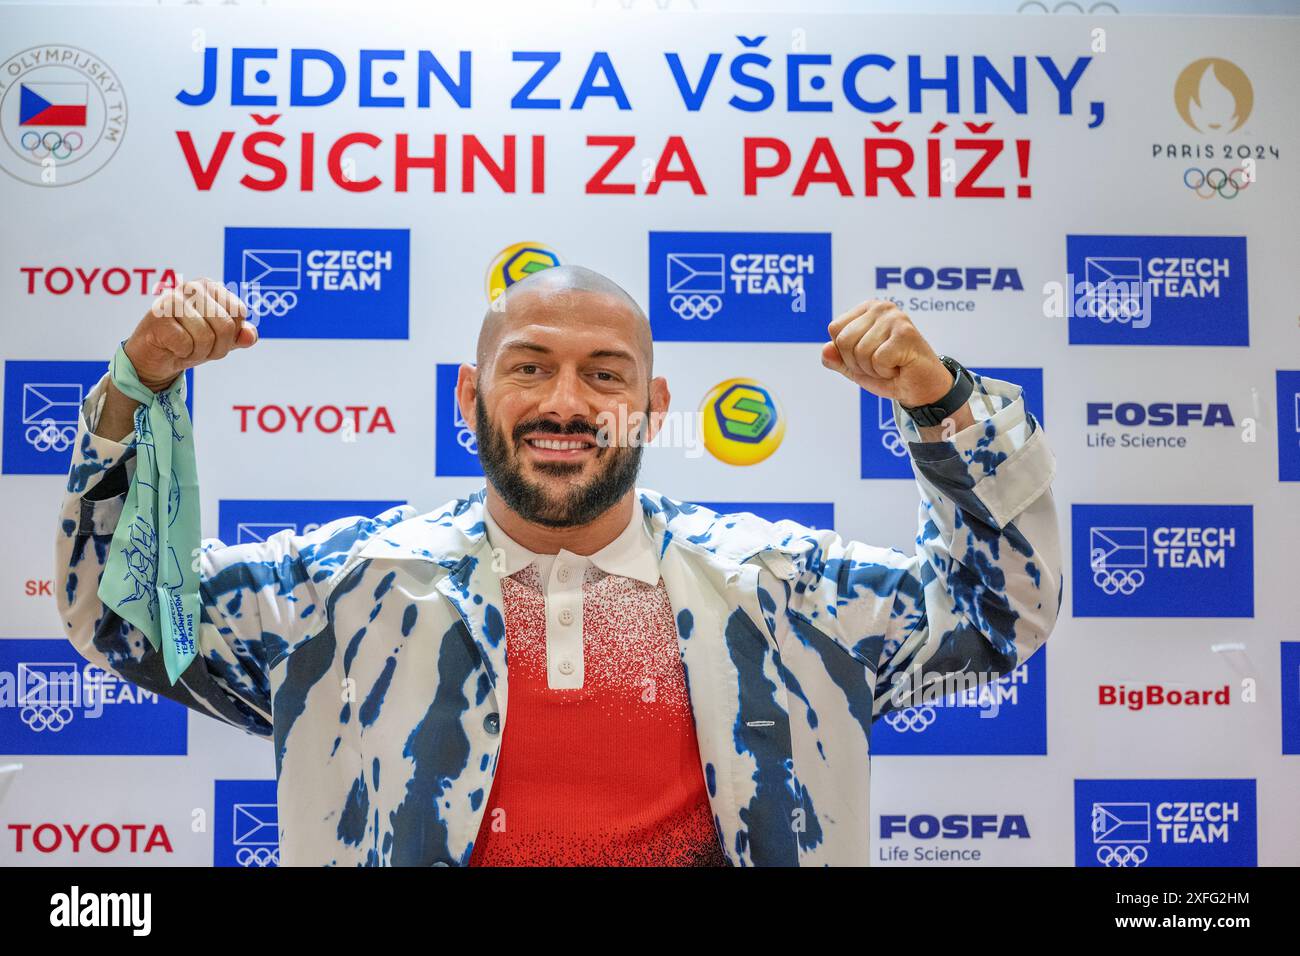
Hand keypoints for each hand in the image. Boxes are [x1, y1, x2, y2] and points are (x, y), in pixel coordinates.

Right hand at [124, 278, 256, 391]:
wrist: (155, 357)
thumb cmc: (189, 342)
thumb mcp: (221, 340)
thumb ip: (240, 336)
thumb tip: (250, 335)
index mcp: (211, 287)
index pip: (239, 313)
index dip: (231, 334)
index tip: (214, 336)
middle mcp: (193, 287)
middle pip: (225, 326)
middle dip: (216, 347)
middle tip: (198, 346)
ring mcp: (173, 299)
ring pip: (206, 337)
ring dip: (198, 352)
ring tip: (184, 346)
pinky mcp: (158, 316)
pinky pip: (186, 344)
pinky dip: (182, 353)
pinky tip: (171, 346)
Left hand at [820, 299, 952, 406]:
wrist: (921, 388)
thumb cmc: (891, 373)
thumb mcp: (856, 368)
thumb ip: (837, 359)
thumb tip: (825, 350)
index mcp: (866, 309)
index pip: (834, 330)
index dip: (844, 353)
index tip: (866, 357)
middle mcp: (881, 308)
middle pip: (844, 341)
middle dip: (857, 363)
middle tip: (879, 365)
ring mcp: (895, 318)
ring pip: (860, 352)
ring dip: (873, 369)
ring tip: (891, 365)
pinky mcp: (905, 333)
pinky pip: (877, 359)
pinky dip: (885, 371)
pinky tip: (899, 366)